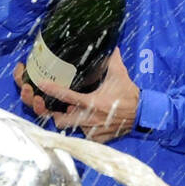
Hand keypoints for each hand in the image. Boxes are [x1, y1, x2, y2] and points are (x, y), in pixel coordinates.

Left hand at [17, 48, 139, 142]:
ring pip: (71, 128)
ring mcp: (92, 131)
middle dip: (53, 114)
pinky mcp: (97, 139)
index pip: (66, 96)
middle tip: (54, 106)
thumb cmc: (129, 95)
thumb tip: (111, 46)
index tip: (41, 83)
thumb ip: (112, 60)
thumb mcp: (119, 75)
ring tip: (73, 111)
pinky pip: (83, 136)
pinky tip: (87, 121)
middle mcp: (89, 118)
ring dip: (69, 120)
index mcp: (92, 102)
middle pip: (59, 120)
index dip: (52, 89)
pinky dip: (82, 129)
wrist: (142, 114)